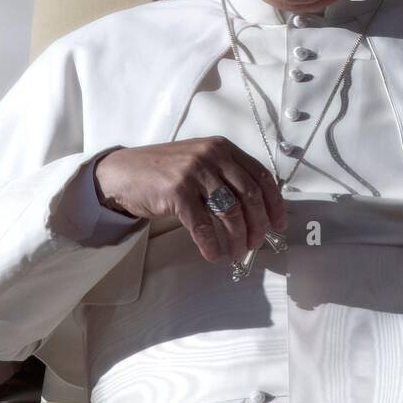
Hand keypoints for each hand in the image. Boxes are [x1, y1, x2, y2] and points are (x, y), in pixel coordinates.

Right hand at [94, 138, 286, 264]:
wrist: (123, 173)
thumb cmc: (164, 171)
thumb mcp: (200, 162)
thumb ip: (226, 176)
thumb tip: (257, 210)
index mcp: (223, 148)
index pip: (261, 175)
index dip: (274, 203)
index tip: (279, 224)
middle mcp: (212, 155)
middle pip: (250, 195)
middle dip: (258, 225)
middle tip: (257, 244)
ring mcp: (194, 172)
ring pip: (230, 211)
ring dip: (238, 237)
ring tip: (237, 253)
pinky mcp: (177, 191)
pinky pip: (203, 224)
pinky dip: (211, 243)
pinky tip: (213, 254)